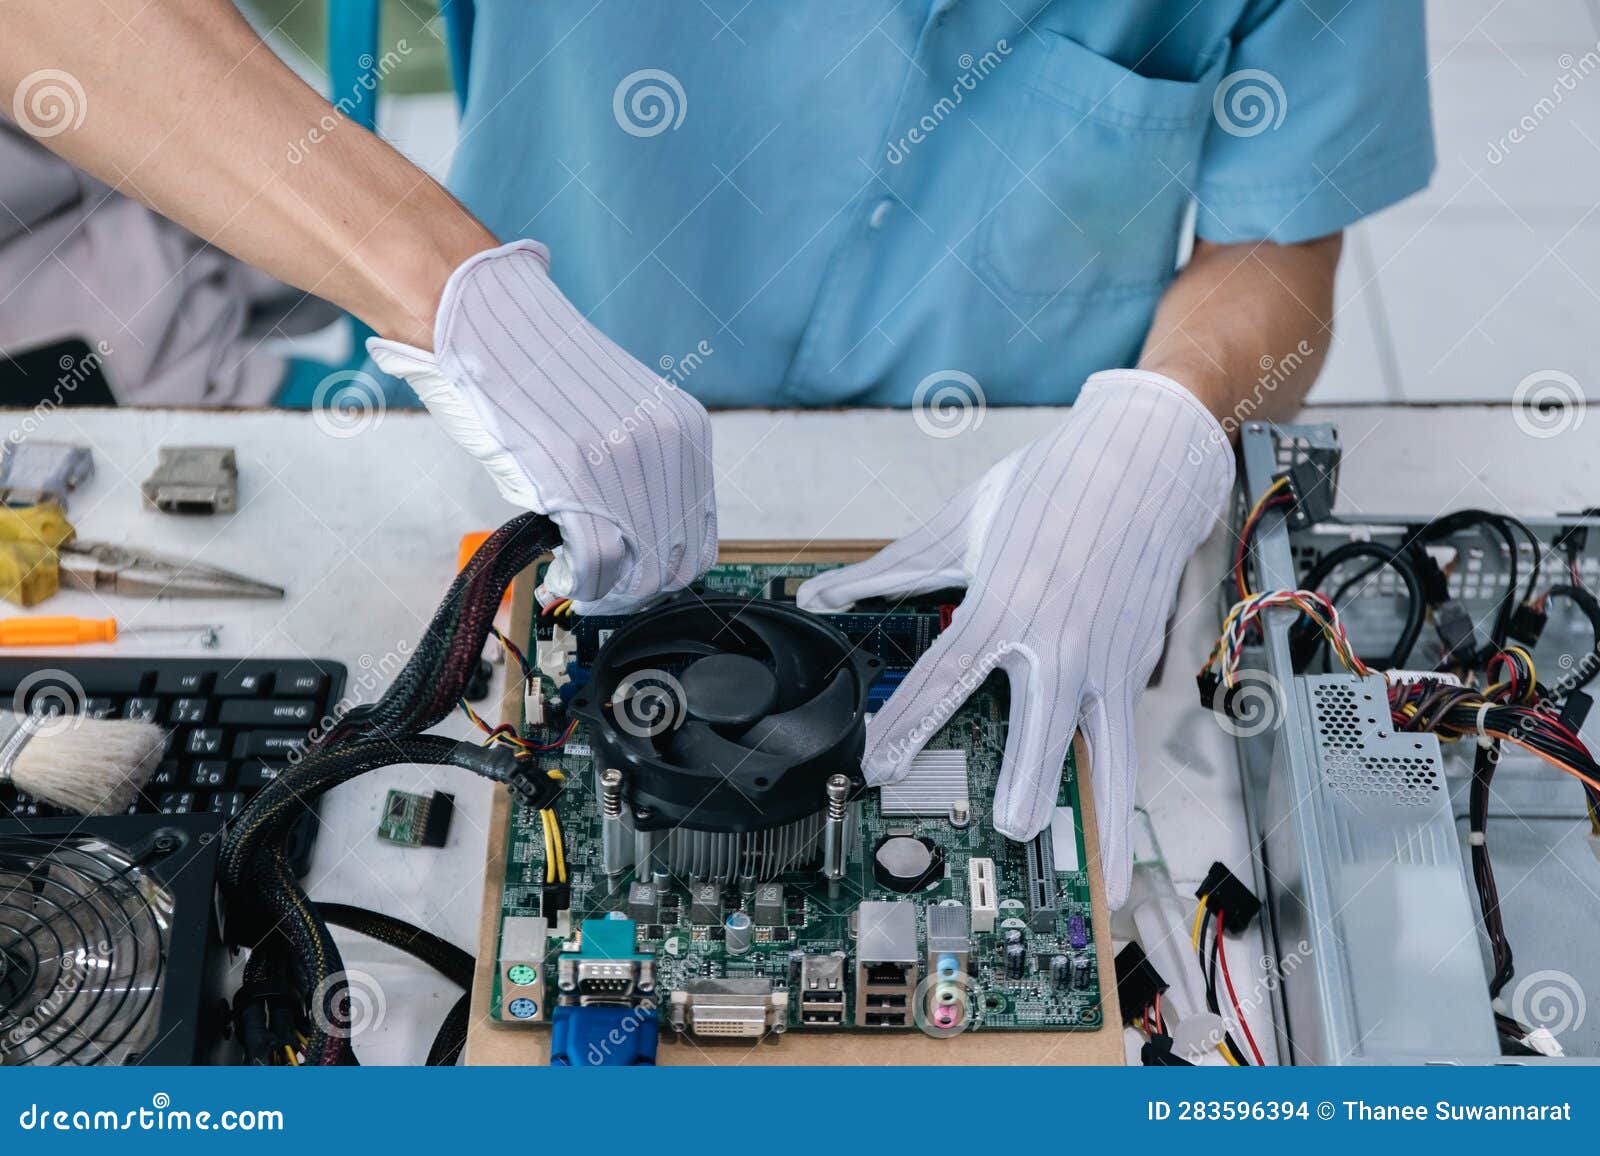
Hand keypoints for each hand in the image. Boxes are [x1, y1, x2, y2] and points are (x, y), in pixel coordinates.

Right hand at [370, 241, 716, 613]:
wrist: (485, 322)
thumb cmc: (535, 369)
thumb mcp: (614, 416)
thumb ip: (637, 470)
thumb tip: (636, 542)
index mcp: (684, 430)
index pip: (700, 535)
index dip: (666, 570)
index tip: (633, 579)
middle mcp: (668, 446)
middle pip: (679, 563)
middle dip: (637, 591)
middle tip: (601, 590)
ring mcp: (625, 462)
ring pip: (643, 571)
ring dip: (608, 593)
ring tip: (578, 580)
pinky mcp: (577, 476)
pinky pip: (599, 562)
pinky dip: (581, 583)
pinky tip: (561, 574)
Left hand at [797, 371, 1232, 904]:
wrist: (1144, 458)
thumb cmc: (1052, 485)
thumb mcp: (961, 522)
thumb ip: (892, 569)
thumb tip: (824, 592)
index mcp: (1006, 602)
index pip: (946, 677)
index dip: (908, 725)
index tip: (879, 765)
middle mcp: (1060, 639)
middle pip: (1042, 725)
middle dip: (1027, 781)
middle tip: (1007, 828)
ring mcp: (1106, 657)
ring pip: (1104, 746)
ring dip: (1099, 809)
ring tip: (1095, 866)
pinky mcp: (1135, 664)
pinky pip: (1126, 737)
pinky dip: (1123, 787)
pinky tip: (1115, 828)